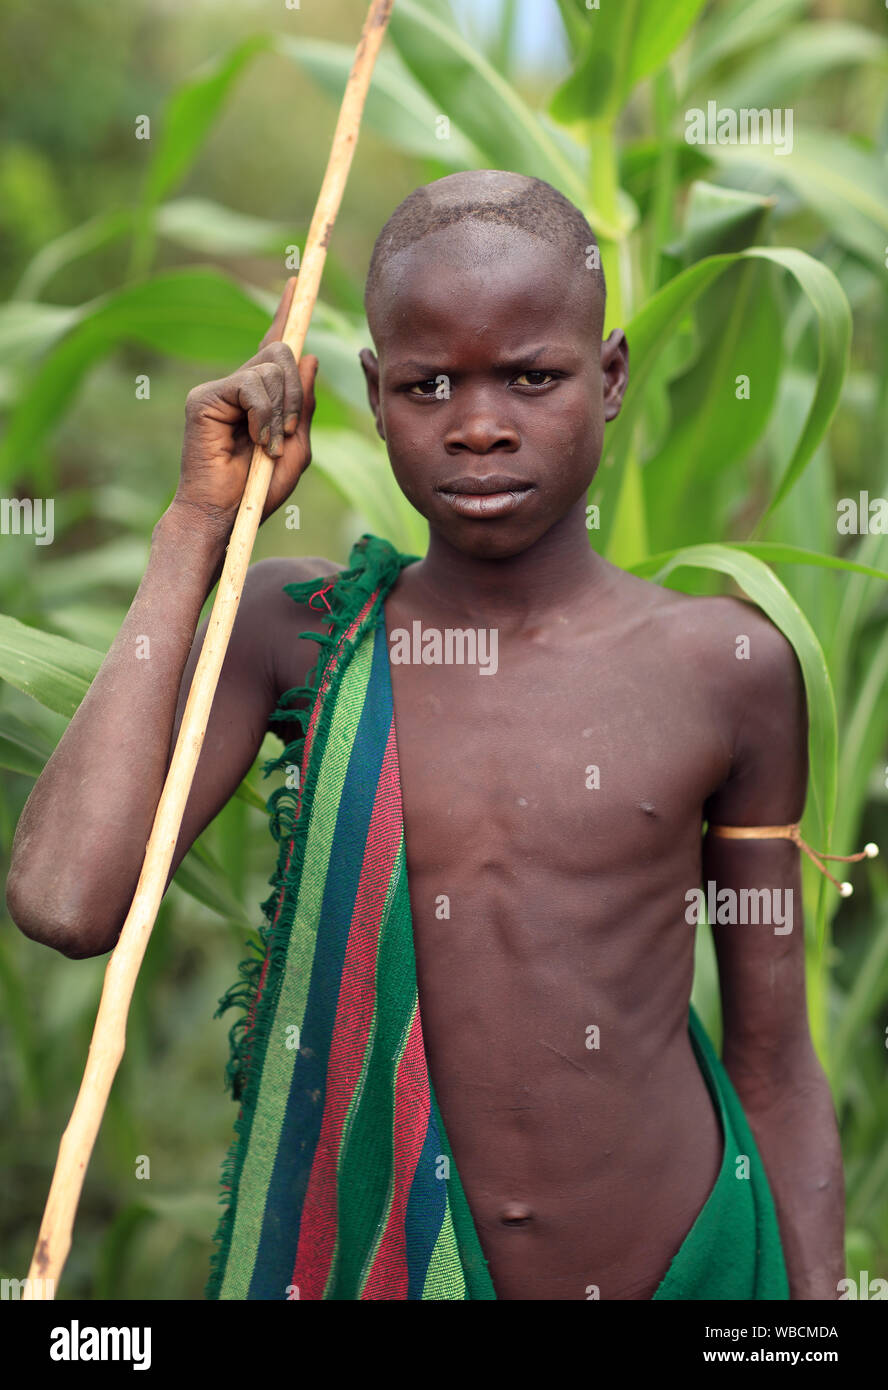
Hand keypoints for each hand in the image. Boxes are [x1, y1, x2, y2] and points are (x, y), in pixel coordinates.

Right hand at [174, 277, 317, 534]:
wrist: (225, 515)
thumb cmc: (257, 490)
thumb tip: (310, 357)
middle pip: (281, 354)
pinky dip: (263, 416)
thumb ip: (304, 406)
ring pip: (270, 369)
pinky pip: (251, 387)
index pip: (273, 347)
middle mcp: (236, 386)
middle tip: (287, 433)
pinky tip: (254, 442)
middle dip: (296, 390)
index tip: (295, 283)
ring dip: (281, 411)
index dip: (285, 315)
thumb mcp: (295, 447)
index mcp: (258, 397)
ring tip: (267, 446)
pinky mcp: (203, 398)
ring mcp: (217, 390)